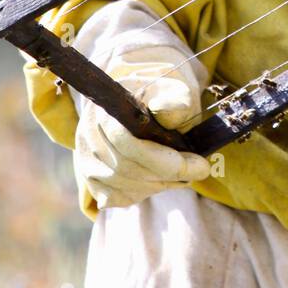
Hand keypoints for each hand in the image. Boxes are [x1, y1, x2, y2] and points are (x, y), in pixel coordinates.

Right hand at [75, 51, 210, 208]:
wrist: (146, 102)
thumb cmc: (164, 96)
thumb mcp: (175, 89)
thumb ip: (175, 99)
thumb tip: (169, 112)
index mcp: (107, 106)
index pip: (129, 143)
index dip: (166, 162)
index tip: (201, 166)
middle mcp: (88, 132)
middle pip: (126, 168)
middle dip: (167, 175)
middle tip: (198, 172)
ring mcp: (86, 156)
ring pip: (121, 186)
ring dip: (158, 185)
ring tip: (182, 175)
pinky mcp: (90, 175)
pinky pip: (115, 197)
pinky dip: (141, 194)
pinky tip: (159, 180)